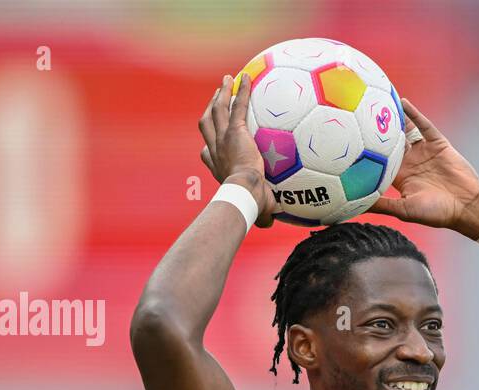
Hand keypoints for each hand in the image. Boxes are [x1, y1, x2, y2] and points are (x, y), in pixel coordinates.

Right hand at [198, 73, 278, 227]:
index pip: (208, 154)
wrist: (244, 194)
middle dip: (210, 108)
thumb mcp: (255, 211)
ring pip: (216, 110)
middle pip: (208, 123)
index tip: (210, 145)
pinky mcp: (235, 131)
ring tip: (226, 80)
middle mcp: (215, 150)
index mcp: (217, 167)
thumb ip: (262, 215)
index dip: (208, 147)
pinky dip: (241, 90)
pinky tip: (246, 76)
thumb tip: (270, 225)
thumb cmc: (248, 206)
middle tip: (216, 97)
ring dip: (220, 93)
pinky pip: (238, 105)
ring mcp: (222, 138)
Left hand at [367, 96, 478, 238]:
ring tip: (376, 102)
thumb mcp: (404, 210)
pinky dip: (413, 113)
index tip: (347, 142)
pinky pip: (423, 124)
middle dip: (375, 130)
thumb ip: (382, 205)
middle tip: (355, 115)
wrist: (466, 206)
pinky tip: (401, 101)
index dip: (364, 152)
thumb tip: (354, 206)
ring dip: (392, 118)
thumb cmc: (436, 213)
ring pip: (404, 130)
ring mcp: (423, 151)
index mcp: (400, 177)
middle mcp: (410, 161)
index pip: (378, 161)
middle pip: (389, 142)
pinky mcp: (437, 143)